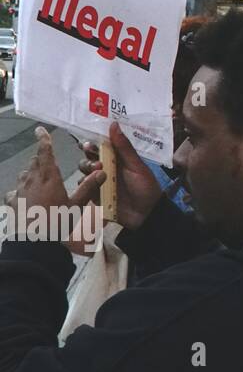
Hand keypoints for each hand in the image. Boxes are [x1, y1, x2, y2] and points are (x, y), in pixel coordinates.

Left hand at [11, 128, 105, 248]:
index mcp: (49, 177)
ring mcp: (19, 191)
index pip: (45, 152)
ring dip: (31, 172)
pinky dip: (19, 190)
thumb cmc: (56, 221)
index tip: (40, 129)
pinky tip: (22, 196)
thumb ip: (88, 188)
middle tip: (48, 160)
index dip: (44, 139)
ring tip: (38, 177)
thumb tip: (102, 172)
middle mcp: (32, 180)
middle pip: (34, 162)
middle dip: (41, 158)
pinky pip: (14, 192)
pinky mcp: (12, 203)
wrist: (32, 242)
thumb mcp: (76, 206)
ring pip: (24, 174)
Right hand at [77, 122, 164, 230]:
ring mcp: (99, 180)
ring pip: (85, 170)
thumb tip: (114, 124)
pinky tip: (90, 184)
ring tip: (97, 171)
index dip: (94, 141)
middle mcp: (107, 167)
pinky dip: (84, 184)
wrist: (146, 214)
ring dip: (87, 168)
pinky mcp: (94, 194)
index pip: (102, 145)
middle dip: (89, 155)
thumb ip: (124, 147)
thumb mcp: (136, 166)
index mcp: (118, 157)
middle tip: (94, 157)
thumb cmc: (145, 187)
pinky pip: (83, 187)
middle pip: (89, 157)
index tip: (89, 141)